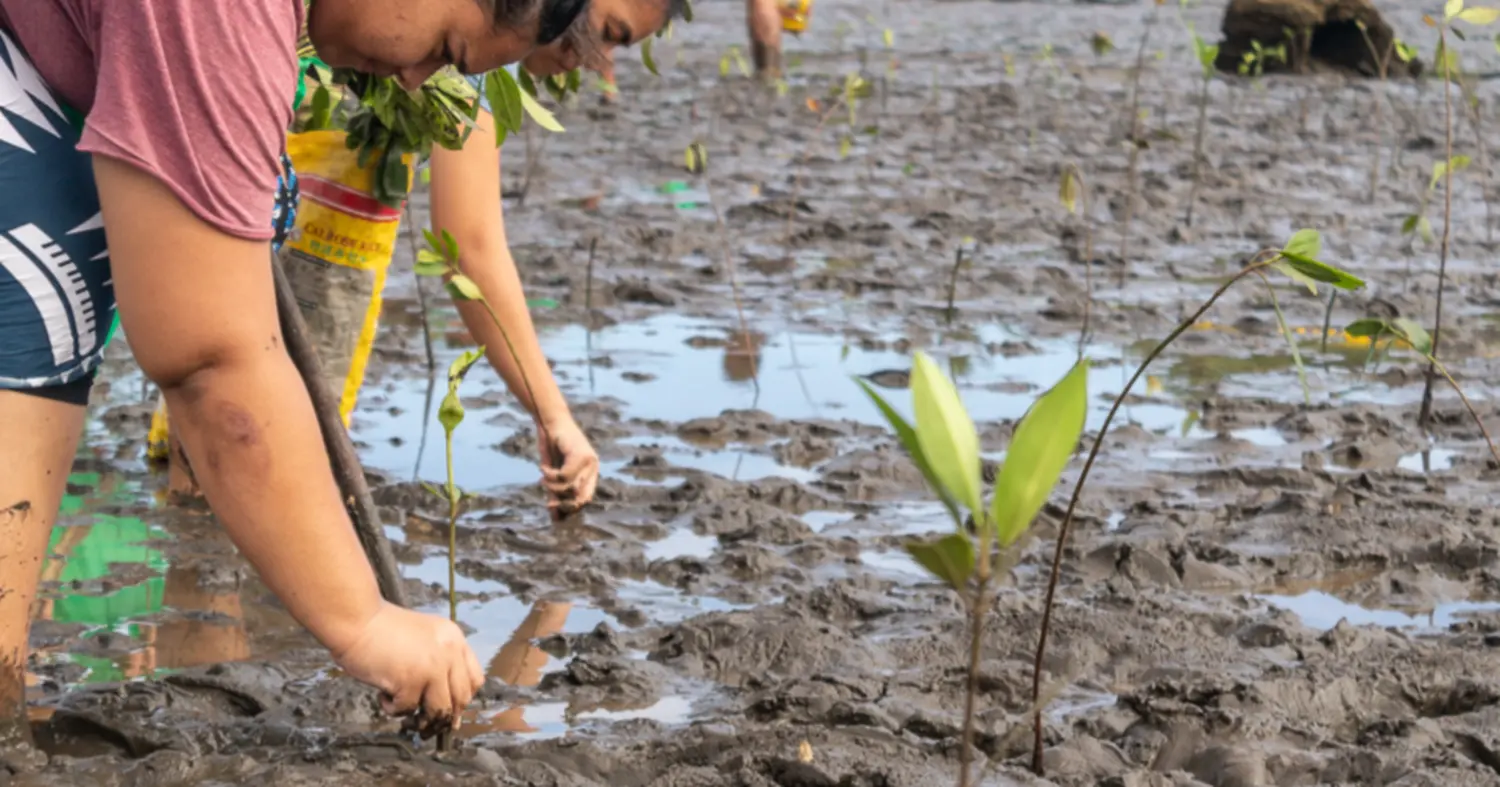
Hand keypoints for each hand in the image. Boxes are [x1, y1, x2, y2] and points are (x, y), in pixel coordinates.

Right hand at [330, 602, 483, 730]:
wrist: (358, 619)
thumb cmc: (382, 627)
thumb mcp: (424, 636)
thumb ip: (438, 658)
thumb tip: (442, 695)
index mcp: (455, 639)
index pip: (475, 678)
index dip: (463, 698)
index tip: (451, 709)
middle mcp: (450, 653)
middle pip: (461, 698)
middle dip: (446, 716)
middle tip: (429, 724)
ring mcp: (432, 667)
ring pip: (440, 710)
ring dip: (423, 718)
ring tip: (405, 713)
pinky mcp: (411, 681)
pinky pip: (407, 709)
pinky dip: (393, 709)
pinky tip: (383, 696)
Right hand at [538, 417, 599, 515]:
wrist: (551, 422)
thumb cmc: (553, 447)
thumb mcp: (554, 474)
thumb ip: (556, 494)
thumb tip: (555, 520)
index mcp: (590, 473)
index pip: (585, 499)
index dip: (570, 509)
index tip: (552, 509)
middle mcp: (593, 468)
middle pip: (580, 498)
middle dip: (562, 503)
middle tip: (548, 502)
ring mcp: (589, 461)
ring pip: (571, 487)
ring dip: (553, 487)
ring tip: (542, 479)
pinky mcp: (580, 454)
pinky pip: (564, 475)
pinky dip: (550, 475)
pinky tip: (543, 467)